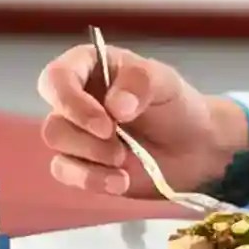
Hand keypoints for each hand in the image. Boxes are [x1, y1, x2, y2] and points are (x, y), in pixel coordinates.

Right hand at [36, 44, 247, 196]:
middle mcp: (75, 99)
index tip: (105, 122)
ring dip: (91, 158)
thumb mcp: (165, 82)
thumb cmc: (175, 105)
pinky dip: (92, 179)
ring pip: (58, 148)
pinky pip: (66, 173)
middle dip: (86, 138)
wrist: (194, 148)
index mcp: (88, 68)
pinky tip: (120, 181)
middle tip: (119, 144)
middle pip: (54, 121)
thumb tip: (115, 107)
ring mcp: (76, 133)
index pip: (56, 78)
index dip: (70, 101)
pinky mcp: (82, 164)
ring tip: (124, 161)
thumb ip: (140, 84)